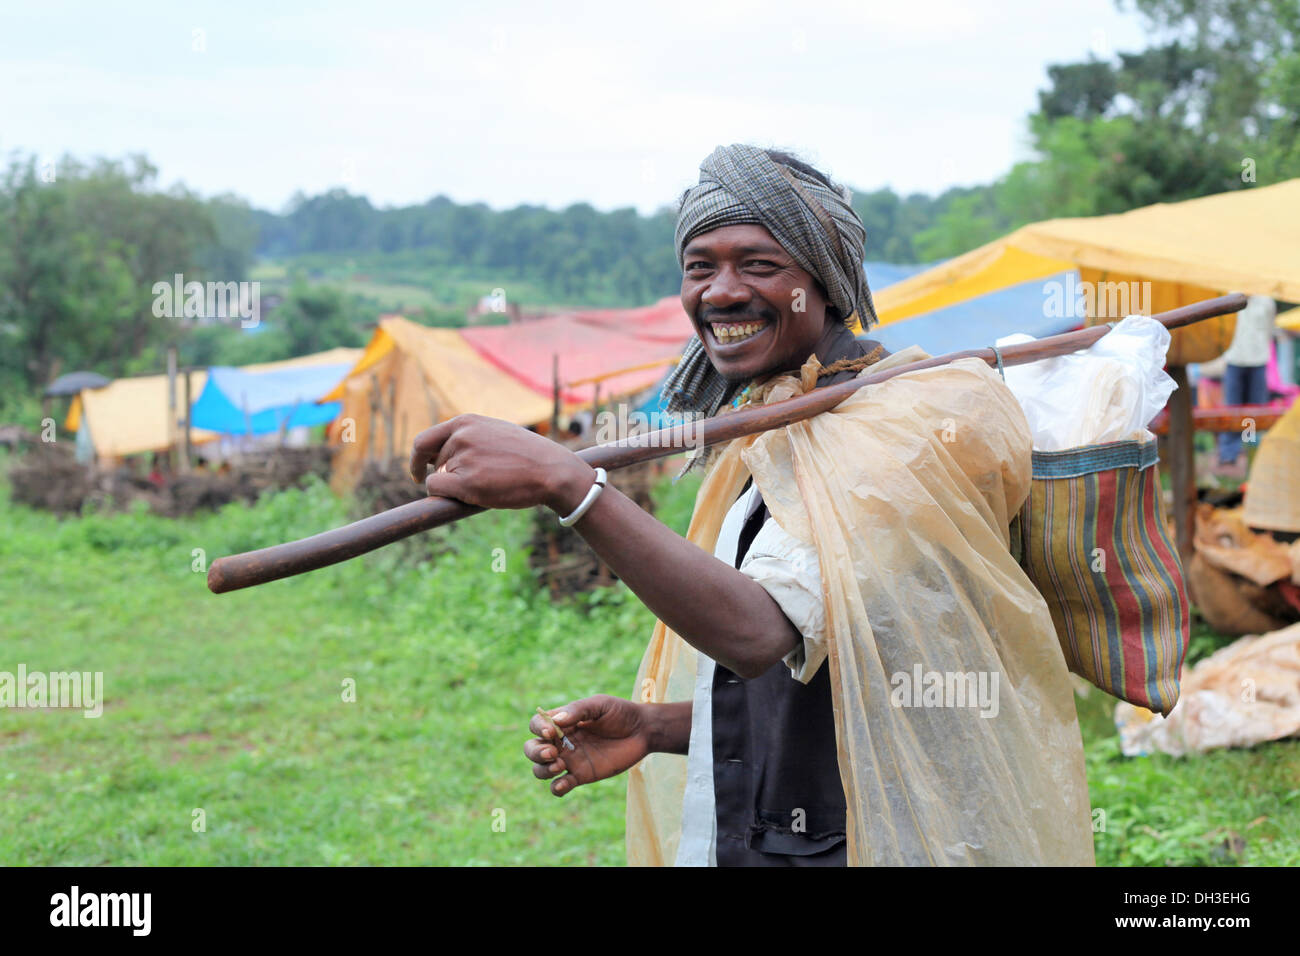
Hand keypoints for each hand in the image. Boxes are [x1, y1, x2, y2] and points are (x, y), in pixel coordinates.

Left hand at [409, 414, 593, 512]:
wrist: (552, 470)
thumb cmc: (527, 455)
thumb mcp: (495, 432)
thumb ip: (468, 437)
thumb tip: (439, 457)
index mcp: (466, 422)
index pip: (425, 440)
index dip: (418, 458)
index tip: (420, 471)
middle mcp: (460, 437)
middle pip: (433, 463)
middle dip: (446, 475)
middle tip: (474, 482)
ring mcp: (463, 458)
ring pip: (437, 478)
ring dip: (455, 486)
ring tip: (490, 483)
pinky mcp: (467, 482)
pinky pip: (436, 489)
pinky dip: (444, 496)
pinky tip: (471, 495)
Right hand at [524, 695, 651, 796]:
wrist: (643, 731)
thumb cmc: (621, 713)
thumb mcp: (600, 705)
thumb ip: (578, 710)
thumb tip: (555, 721)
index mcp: (562, 722)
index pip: (537, 725)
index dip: (537, 728)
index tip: (550, 732)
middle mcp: (562, 741)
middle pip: (532, 749)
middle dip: (535, 752)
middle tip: (552, 753)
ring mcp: (570, 760)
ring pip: (541, 770)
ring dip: (543, 770)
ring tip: (560, 765)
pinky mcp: (581, 776)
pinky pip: (560, 786)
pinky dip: (556, 788)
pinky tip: (565, 782)